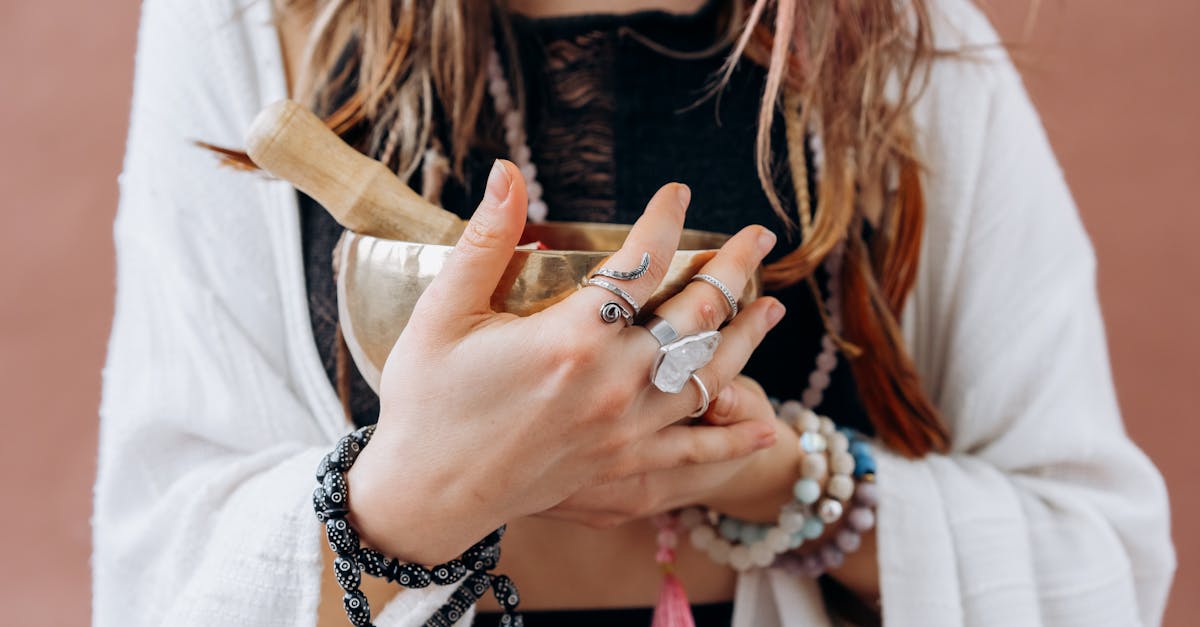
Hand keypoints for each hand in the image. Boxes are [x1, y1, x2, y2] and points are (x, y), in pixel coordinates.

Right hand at [346, 160, 785, 563]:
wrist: (426, 495)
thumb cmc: (426, 400)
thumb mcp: (443, 312)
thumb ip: (485, 240)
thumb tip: (507, 170)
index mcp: (572, 337)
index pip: (642, 262)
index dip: (666, 220)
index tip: (678, 193)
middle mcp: (614, 381)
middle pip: (697, 313)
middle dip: (732, 267)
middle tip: (758, 236)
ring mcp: (626, 429)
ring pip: (710, 374)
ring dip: (748, 336)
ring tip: (773, 305)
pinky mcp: (625, 467)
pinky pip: (697, 451)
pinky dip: (735, 439)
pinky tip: (767, 427)